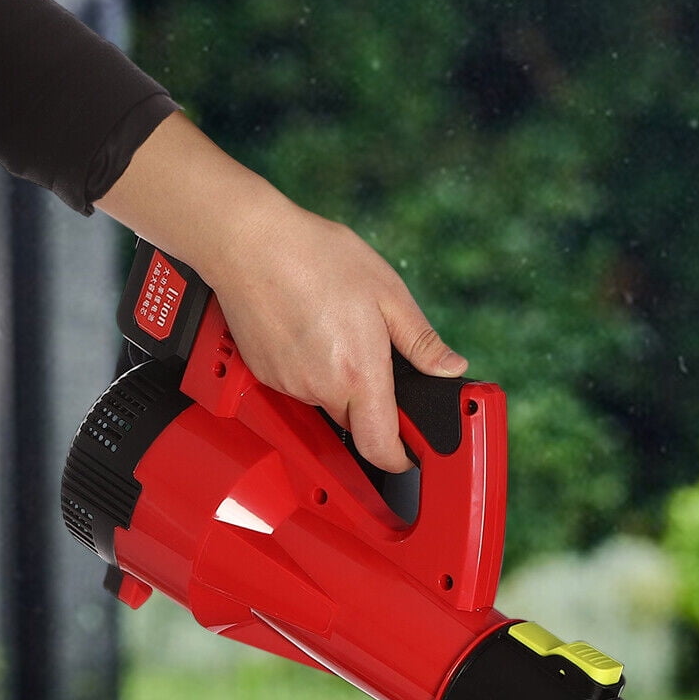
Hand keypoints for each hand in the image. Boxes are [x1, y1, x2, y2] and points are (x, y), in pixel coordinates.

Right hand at [97, 112, 465, 472]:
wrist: (248, 241)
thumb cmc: (316, 258)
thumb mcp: (388, 293)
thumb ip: (422, 341)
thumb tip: (450, 367)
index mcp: (359, 376)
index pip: (381, 449)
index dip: (399, 458)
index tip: (409, 450)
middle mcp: (322, 389)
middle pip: (358, 422)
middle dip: (372, 402)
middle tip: (371, 355)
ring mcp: (290, 385)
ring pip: (328, 401)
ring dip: (339, 381)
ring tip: (335, 330)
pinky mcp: (266, 374)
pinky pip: (299, 385)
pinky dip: (310, 368)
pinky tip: (308, 330)